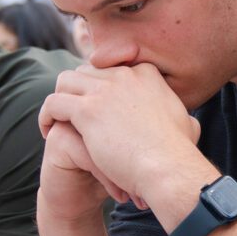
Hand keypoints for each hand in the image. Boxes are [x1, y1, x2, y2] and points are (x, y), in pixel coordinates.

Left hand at [38, 64, 202, 218]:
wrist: (169, 168)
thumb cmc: (179, 155)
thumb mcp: (187, 126)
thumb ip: (183, 118)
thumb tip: (189, 123)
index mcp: (147, 74)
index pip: (111, 68)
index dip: (99, 85)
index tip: (96, 104)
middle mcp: (125, 75)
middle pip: (86, 71)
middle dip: (76, 90)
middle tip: (72, 114)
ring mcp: (105, 90)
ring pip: (65, 81)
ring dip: (59, 99)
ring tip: (56, 120)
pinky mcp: (88, 110)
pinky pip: (54, 103)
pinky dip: (47, 116)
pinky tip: (49, 132)